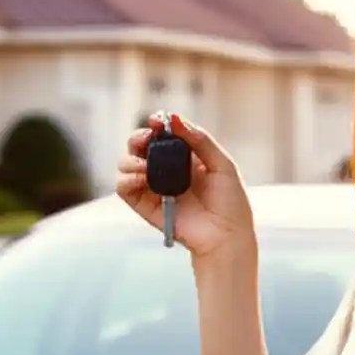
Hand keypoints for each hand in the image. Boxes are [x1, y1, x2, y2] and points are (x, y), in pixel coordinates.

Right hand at [115, 113, 254, 257]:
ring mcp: (154, 188)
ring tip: (145, 165)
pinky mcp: (145, 207)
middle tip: (146, 138)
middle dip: (138, 137)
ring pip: (126, 165)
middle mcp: (167, 171)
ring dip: (130, 159)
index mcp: (186, 158)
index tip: (157, 120)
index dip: (156, 125)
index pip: (163, 135)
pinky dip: (126, 179)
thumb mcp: (222, 164)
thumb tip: (174, 118)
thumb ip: (200, 140)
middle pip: (140, 146)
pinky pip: (123, 188)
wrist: (226, 237)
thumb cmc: (231, 203)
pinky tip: (142, 177)